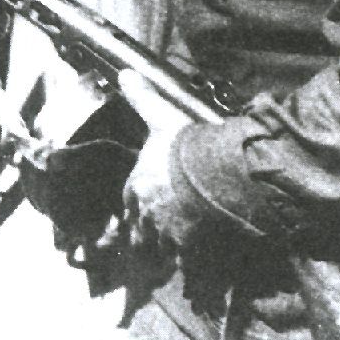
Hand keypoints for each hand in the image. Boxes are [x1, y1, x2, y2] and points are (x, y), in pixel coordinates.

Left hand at [117, 70, 196, 252]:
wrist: (214, 172)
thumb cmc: (185, 146)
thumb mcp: (161, 118)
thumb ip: (143, 98)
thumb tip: (125, 72)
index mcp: (138, 185)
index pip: (128, 200)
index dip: (135, 205)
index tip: (140, 209)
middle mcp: (146, 211)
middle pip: (139, 230)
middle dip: (145, 234)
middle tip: (154, 239)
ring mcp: (167, 231)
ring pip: (159, 248)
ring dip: (165, 250)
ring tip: (174, 254)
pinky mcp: (190, 246)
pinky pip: (185, 263)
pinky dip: (190, 265)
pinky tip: (198, 267)